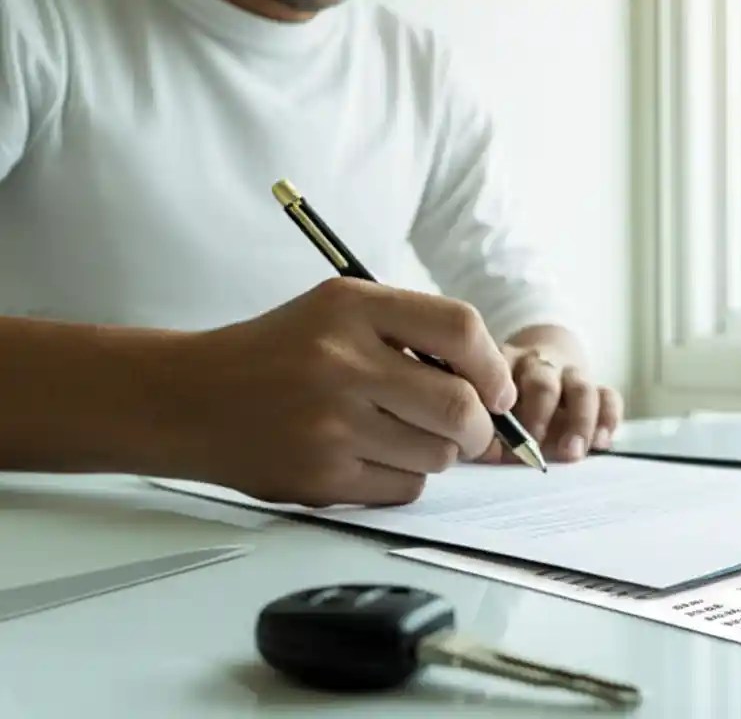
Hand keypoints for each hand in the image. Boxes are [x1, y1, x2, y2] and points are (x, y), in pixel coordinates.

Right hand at [169, 278, 515, 506]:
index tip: (496, 389)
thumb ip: (413, 333)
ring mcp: (330, 423)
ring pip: (438, 454)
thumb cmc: (279, 355)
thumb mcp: (338, 312)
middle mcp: (341, 361)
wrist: (189, 400)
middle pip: (460, 405)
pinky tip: (371, 457)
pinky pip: (406, 488)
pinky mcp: (321, 476)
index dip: (493, 366)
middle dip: (480, 426)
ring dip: (438, 452)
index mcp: (351, 307)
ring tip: (402, 436)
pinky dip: (405, 478)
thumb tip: (494, 386)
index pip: (460, 329)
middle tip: (472, 429)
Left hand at [477, 345, 622, 463]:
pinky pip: (609, 397)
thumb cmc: (506, 401)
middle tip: (535, 450)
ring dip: (579, 422)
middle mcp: (537, 364)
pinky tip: (600, 444)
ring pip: (582, 389)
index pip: (501, 380)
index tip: (500, 443)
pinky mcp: (596, 386)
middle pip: (543, 384)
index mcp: (503, 366)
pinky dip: (608, 420)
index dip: (503, 412)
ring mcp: (570, 373)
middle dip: (540, 417)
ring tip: (573, 453)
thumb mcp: (489, 406)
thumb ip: (486, 426)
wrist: (539, 366)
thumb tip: (486, 452)